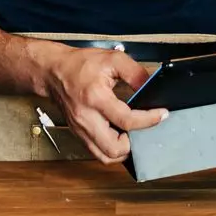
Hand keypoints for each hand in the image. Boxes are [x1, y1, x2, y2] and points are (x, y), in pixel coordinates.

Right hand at [35, 44, 166, 162]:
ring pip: (105, 156)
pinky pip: (97, 152)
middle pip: (114, 149)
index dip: (148, 120)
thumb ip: (135, 72)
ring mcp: (80, 129)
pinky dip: (111, 150)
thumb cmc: (80, 64)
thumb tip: (150, 85)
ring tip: (131, 135)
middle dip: (134, 143)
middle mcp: (86, 118)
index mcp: (96, 98)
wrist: (54, 71)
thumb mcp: (113, 59)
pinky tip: (119, 137)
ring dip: (122, 151)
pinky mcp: (78, 134)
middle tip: (142, 129)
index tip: (161, 115)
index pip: (126, 120)